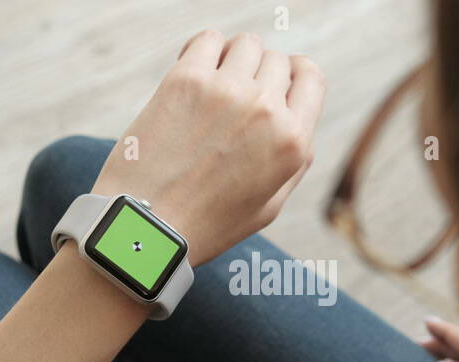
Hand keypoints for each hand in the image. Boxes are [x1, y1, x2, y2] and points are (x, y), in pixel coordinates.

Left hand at [92, 30, 325, 264]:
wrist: (146, 226)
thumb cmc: (206, 223)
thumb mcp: (269, 205)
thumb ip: (294, 161)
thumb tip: (298, 120)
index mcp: (293, 142)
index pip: (312, 77)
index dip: (296, 76)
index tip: (277, 82)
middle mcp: (266, 110)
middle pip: (277, 60)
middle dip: (260, 75)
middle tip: (233, 102)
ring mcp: (227, 91)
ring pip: (246, 44)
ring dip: (234, 60)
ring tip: (214, 87)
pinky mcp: (186, 79)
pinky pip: (207, 39)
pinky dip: (203, 50)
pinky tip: (192, 75)